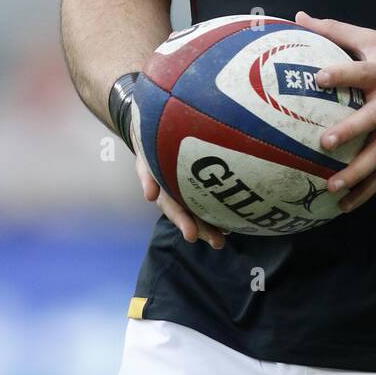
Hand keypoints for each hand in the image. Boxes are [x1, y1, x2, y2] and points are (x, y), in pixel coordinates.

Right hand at [131, 122, 226, 249]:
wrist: (158, 132)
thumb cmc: (152, 148)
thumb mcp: (145, 161)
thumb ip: (147, 177)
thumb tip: (149, 197)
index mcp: (164, 191)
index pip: (174, 209)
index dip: (183, 222)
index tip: (192, 236)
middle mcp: (177, 195)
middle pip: (190, 216)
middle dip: (203, 230)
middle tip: (218, 242)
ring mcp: (187, 192)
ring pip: (200, 212)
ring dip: (211, 227)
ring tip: (224, 238)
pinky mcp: (198, 186)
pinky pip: (208, 201)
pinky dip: (217, 213)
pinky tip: (230, 224)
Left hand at [295, 11, 375, 214]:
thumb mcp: (374, 39)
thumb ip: (336, 31)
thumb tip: (298, 16)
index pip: (361, 71)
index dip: (342, 73)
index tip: (319, 77)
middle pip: (372, 118)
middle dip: (350, 132)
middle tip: (323, 143)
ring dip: (357, 172)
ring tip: (331, 186)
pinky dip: (368, 189)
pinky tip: (346, 205)